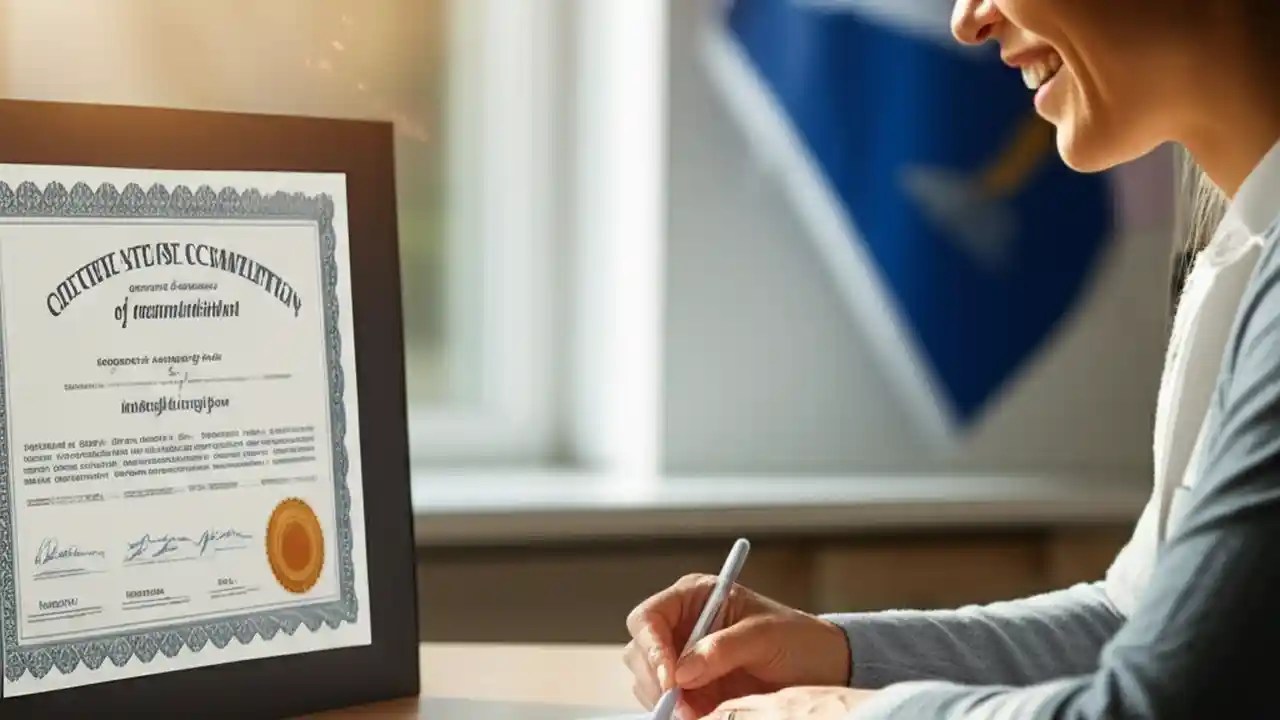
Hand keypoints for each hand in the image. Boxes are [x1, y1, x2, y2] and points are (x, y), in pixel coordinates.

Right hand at [623, 575, 850, 719]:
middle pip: (640, 651)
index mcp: (694, 597)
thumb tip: (683, 670)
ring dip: (665, 700)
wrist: (821, 667)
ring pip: (646, 680)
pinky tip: (699, 716)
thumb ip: (723, 648)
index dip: (651, 647)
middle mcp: (681, 625)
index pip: (649, 617)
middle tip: (682, 704)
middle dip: (656, 680)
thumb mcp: (765, 636)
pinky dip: (677, 713)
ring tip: (697, 712)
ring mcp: (683, 658)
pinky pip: (667, 702)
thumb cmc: (797, 638)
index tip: (670, 678)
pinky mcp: (691, 688)